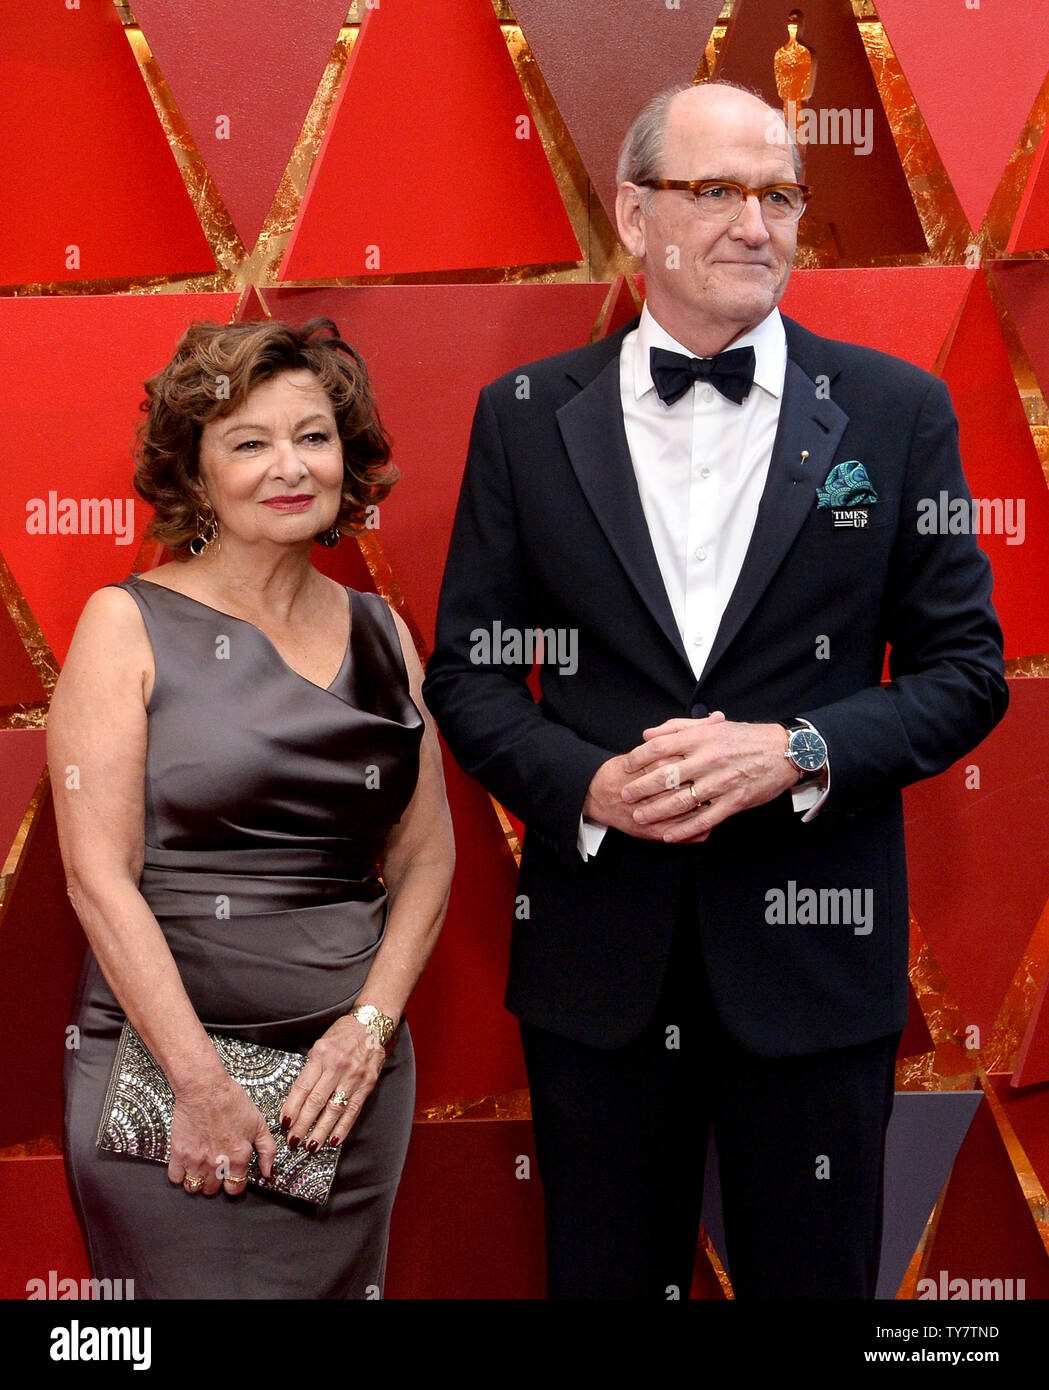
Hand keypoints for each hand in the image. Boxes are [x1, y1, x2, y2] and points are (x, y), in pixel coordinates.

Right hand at [168, 1070, 275, 1196]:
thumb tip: (268, 1173)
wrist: (205, 1088)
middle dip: (215, 1183)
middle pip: (212, 1190)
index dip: (234, 1184)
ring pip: (194, 1188)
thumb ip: (267, 1150)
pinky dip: (179, 1175)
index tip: (232, 1178)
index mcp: (238, 1158)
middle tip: (215, 1170)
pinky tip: (186, 1165)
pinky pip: (175, 1178)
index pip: (235, 1188)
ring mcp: (196, 1161)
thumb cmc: (232, 1101)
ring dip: (197, 1182)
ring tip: (200, 1169)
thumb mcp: (259, 1123)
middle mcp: (217, 1164)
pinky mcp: (178, 1154)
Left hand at [280, 1015, 386, 1152]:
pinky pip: (353, 1110)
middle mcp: (337, 1067)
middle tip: (293, 1141)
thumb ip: (311, 1069)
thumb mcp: (321, 1045)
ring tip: (311, 1146)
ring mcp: (353, 1076)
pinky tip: (334, 1140)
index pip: (302, 1087)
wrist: (371, 1025)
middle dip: (303, 1124)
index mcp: (321, 1056)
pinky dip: (343, 1127)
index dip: (292, 1107)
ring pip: (334, 1109)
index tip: (285, 1123)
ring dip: (321, 1131)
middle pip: (316, 1101)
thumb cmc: (343, 1035)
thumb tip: (298, 1097)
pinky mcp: (367, 1084)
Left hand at [618, 713, 796, 842]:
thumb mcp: (712, 726)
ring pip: (681, 801)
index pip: (660, 747)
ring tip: (640, 817)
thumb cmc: (746, 738)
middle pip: (665, 776)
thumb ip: (678, 728)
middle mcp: (709, 759)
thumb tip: (648, 734)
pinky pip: (704, 820)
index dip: (639, 758)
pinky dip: (684, 830)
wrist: (784, 751)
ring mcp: (721, 783)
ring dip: (656, 812)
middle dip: (640, 788)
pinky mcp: (734, 802)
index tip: (627, 766)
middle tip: (625, 796)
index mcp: (701, 738)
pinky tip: (668, 835)